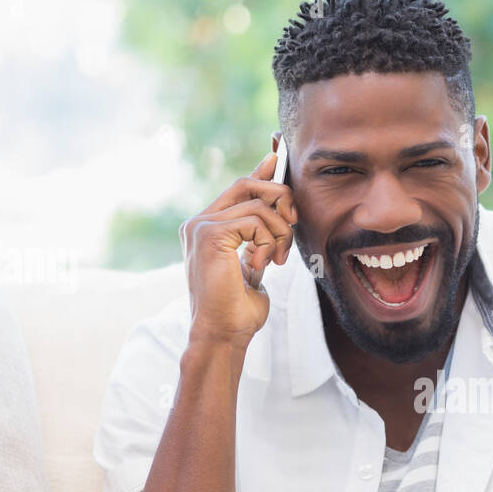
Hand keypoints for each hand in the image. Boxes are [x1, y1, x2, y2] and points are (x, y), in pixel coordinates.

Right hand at [180, 150, 298, 346]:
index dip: (261, 171)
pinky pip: (255, 220)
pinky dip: (268, 241)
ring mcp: (201, 226)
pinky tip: (263, 264)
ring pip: (257, 203)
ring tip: (277, 259)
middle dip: (279, 196)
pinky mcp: (209, 234)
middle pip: (247, 184)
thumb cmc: (238, 310)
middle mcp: (199, 222)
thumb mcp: (255, 265)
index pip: (238, 189)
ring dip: (279, 231)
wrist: (223, 334)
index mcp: (207, 227)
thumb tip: (278, 213)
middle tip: (293, 222)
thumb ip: (261, 238)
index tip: (278, 156)